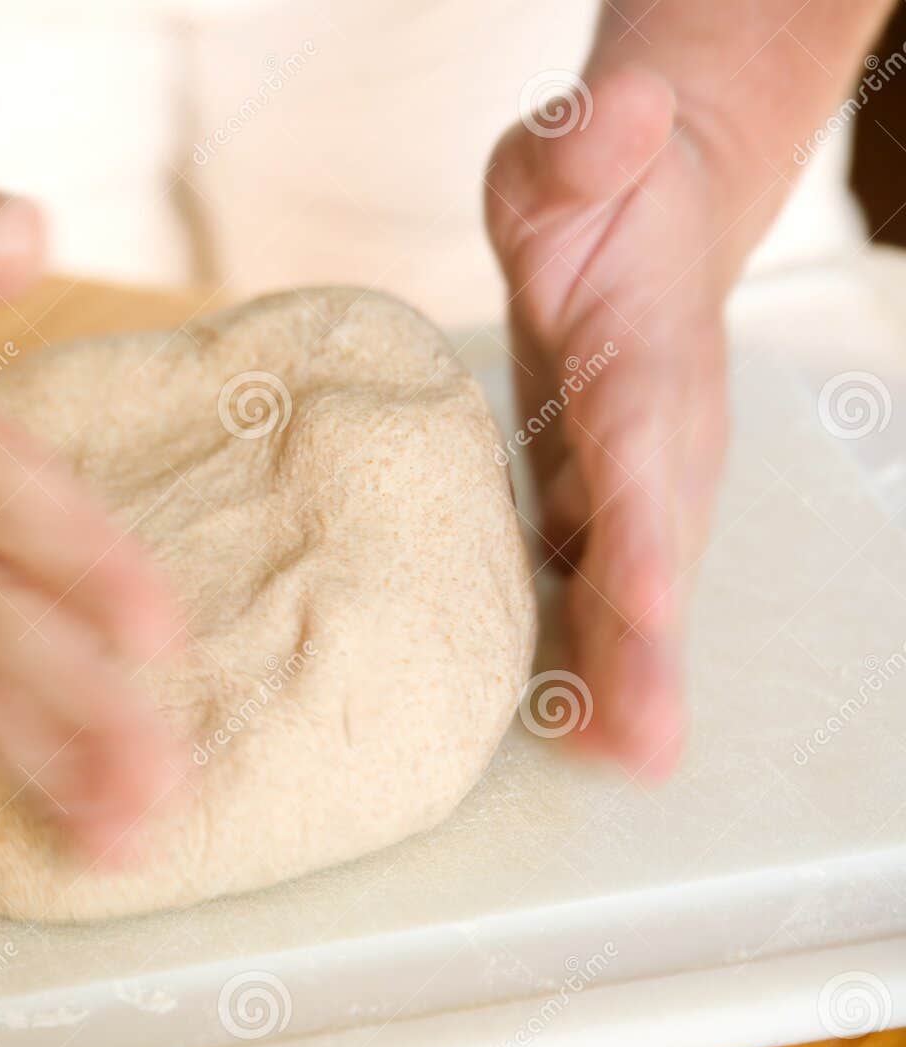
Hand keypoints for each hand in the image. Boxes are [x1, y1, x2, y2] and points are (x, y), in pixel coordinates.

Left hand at [485, 68, 730, 776]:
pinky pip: (592, 586)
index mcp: (643, 358)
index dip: (646, 524)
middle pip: (653, 547)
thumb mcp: (571, 152)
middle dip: (648, 645)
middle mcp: (655, 436)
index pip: (645, 447)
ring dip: (626, 676)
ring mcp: (633, 478)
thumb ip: (588, 145)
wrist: (644, 223)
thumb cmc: (597, 193)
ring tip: (622, 764)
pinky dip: (586, 653)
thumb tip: (623, 107)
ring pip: (630, 586)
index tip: (644, 599)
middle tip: (642, 743)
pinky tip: (566, 726)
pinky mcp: (599, 502)